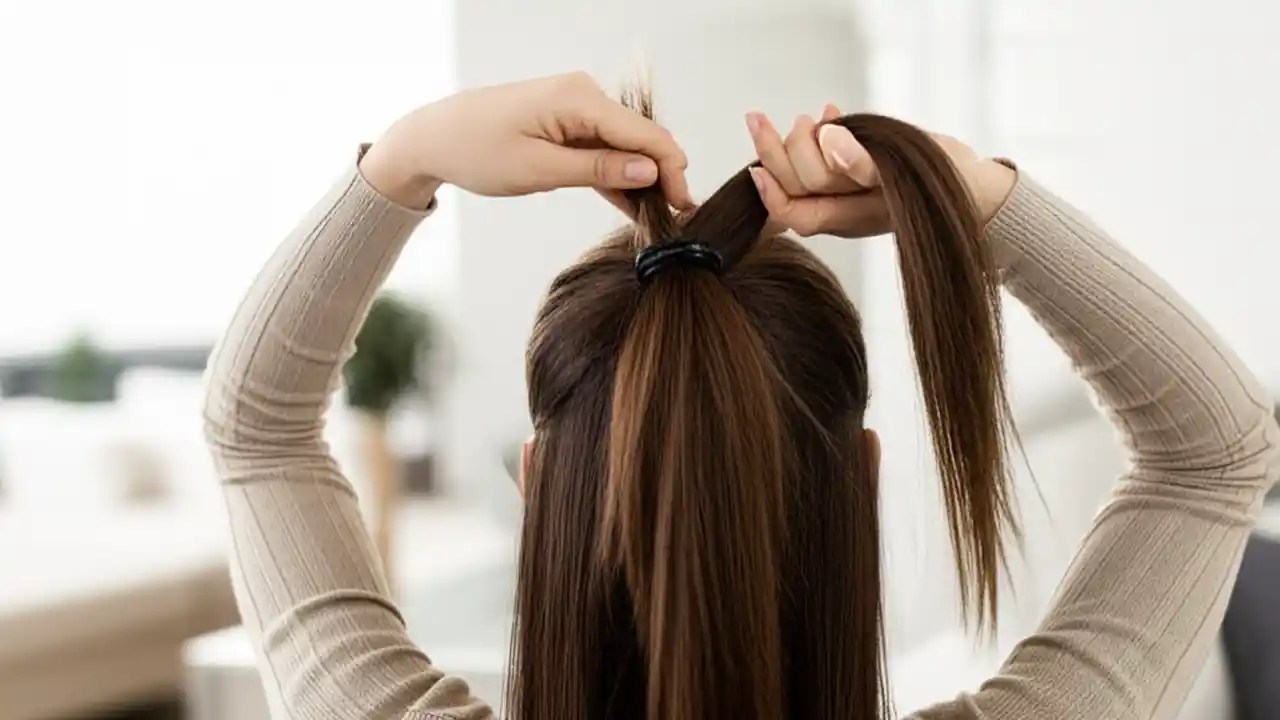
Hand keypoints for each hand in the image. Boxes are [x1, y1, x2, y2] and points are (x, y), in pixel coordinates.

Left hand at [359, 72, 691, 210]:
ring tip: (654, 219)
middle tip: (671, 220)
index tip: (683, 207)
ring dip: (640, 179)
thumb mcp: (540, 169)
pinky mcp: (566, 121)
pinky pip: (603, 149)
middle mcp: (584, 94)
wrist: (434, 137)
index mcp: (580, 99)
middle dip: (660, 176)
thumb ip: (598, 170)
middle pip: (641, 138)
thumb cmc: (476, 150)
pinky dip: (616, 175)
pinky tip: (631, 205)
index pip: (646, 135)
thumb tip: (649, 170)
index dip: (672, 171)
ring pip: (625, 146)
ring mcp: (576, 107)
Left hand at [744, 105, 1015, 237]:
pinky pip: (828, 154)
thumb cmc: (946, 189)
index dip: (769, 190)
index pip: (790, 211)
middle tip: (801, 118)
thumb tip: (827, 141)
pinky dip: (824, 131)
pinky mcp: (860, 171)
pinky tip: (831, 112)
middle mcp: (841, 207)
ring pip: (804, 168)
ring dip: (802, 137)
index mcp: (845, 219)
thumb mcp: (903, 175)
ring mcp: (850, 190)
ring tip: (814, 116)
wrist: (980, 191)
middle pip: (793, 184)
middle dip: (783, 149)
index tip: (755, 166)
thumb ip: (862, 164)